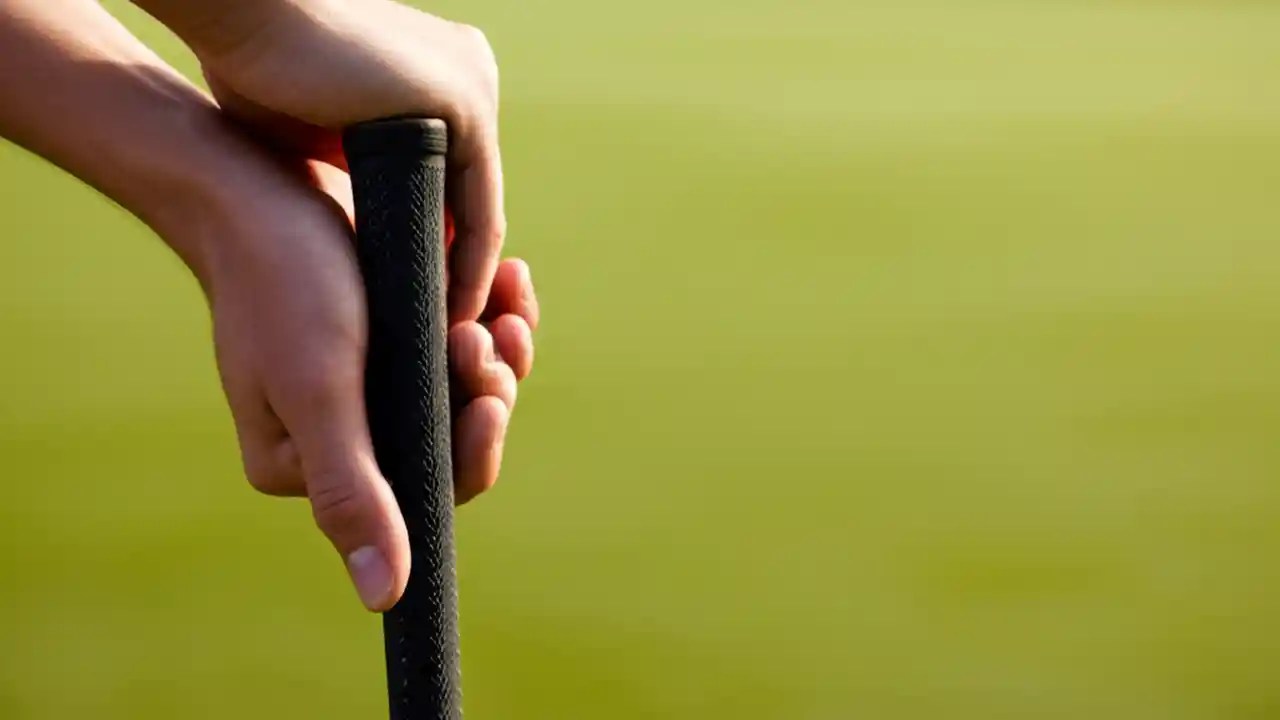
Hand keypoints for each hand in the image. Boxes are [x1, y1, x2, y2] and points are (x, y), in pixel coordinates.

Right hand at [177, 0, 505, 322]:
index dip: (439, 246)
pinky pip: (479, 211)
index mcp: (440, 82)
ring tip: (443, 330)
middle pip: (474, 198)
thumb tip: (355, 217)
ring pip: (482, 210)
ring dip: (466, 276)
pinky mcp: (468, 108)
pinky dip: (466, 265)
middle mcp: (470, 80)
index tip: (418, 300)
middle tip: (436, 324)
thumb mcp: (323, 130)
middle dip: (455, 265)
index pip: (455, 183)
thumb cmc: (258, 67)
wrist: (245, 12)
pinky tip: (447, 309)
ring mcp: (476, 90)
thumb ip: (354, 163)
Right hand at [201, 154, 536, 611]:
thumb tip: (384, 599)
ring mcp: (370, 381)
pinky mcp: (391, 333)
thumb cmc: (279, 282)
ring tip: (501, 305)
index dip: (473, 449)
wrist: (252, 183)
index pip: (425, 490)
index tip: (489, 394)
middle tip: (486, 335)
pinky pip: (460, 341)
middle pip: (452, 438)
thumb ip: (351, 493)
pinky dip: (493, 314)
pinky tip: (510, 283)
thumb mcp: (320, 389)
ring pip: (465, 388)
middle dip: (487, 388)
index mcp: (315, 464)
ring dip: (497, 349)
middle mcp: (345, 432)